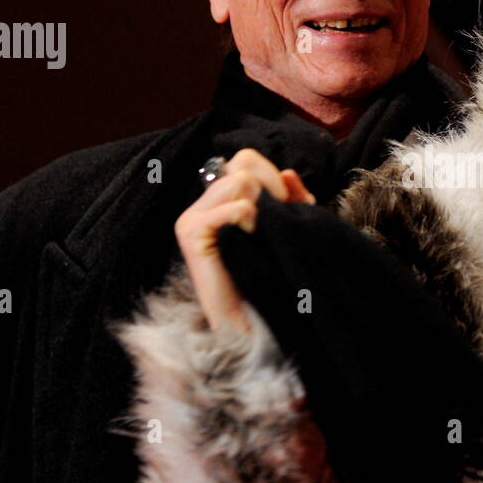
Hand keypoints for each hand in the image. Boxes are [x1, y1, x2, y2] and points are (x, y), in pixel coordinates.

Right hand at [174, 148, 315, 330]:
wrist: (250, 323)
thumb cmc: (270, 278)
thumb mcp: (288, 230)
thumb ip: (291, 200)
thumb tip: (289, 172)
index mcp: (222, 199)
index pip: (246, 158)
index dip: (273, 176)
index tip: (286, 205)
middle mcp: (205, 203)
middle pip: (242, 162)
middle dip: (271, 186)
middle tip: (278, 219)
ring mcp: (193, 216)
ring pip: (238, 179)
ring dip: (261, 206)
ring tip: (262, 233)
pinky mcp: (191, 232)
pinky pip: (232, 206)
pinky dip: (249, 219)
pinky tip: (251, 239)